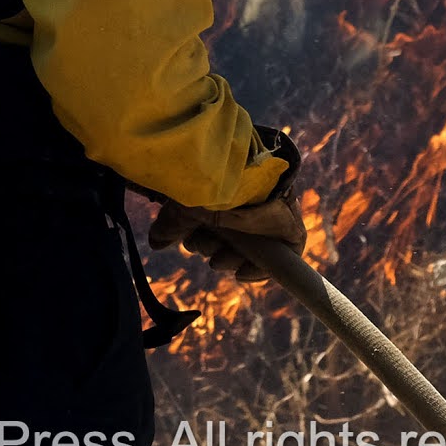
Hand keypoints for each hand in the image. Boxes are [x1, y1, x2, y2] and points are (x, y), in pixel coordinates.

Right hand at [147, 191, 305, 282]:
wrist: (248, 174)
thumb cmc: (214, 185)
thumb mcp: (185, 206)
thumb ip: (171, 225)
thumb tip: (156, 242)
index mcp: (223, 198)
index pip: (211, 227)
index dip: (201, 242)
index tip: (191, 246)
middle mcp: (245, 209)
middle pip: (225, 241)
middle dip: (211, 250)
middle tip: (208, 245)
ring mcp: (267, 221)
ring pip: (246, 253)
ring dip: (230, 260)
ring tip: (224, 255)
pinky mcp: (290, 232)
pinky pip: (275, 261)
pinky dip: (257, 270)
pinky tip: (241, 271)